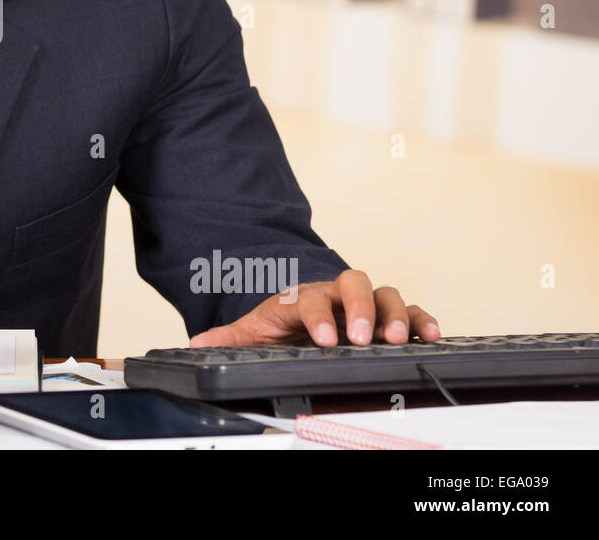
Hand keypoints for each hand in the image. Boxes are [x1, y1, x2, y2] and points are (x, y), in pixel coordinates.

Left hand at [189, 269, 439, 347]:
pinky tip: (430, 336)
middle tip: (363, 338)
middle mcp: (335, 294)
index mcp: (301, 297)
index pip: (309, 298)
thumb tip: (197, 344)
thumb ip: (229, 338)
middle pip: (353, 284)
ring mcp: (362, 303)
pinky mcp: (385, 317)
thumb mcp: (254, 331)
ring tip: (397, 339)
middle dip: (361, 309)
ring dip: (393, 314)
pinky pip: (409, 311)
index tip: (324, 338)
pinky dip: (421, 320)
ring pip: (384, 293)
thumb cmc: (282, 323)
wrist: (302, 314)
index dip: (317, 315)